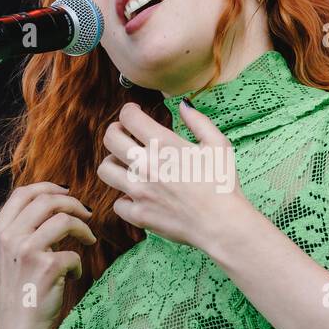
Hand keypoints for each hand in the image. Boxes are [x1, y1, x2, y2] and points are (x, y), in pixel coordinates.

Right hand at [0, 182, 95, 328]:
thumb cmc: (21, 292)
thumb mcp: (11, 256)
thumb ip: (24, 231)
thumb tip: (54, 206)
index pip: (23, 193)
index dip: (48, 187)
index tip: (67, 192)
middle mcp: (9, 237)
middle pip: (46, 200)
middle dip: (73, 203)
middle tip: (88, 214)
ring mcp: (26, 251)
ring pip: (64, 219)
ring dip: (83, 228)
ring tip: (89, 240)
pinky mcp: (46, 267)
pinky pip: (74, 253)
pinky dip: (78, 264)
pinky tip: (72, 276)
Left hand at [97, 101, 249, 249]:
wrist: (222, 223)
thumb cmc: (223, 183)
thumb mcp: (218, 144)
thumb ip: (198, 121)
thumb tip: (184, 105)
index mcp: (164, 144)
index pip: (128, 117)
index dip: (129, 111)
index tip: (134, 114)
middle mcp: (146, 165)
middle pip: (110, 138)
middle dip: (115, 131)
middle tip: (123, 134)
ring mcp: (139, 191)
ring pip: (105, 169)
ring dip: (114, 163)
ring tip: (125, 164)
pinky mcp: (139, 215)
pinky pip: (117, 203)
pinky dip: (124, 198)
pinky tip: (137, 195)